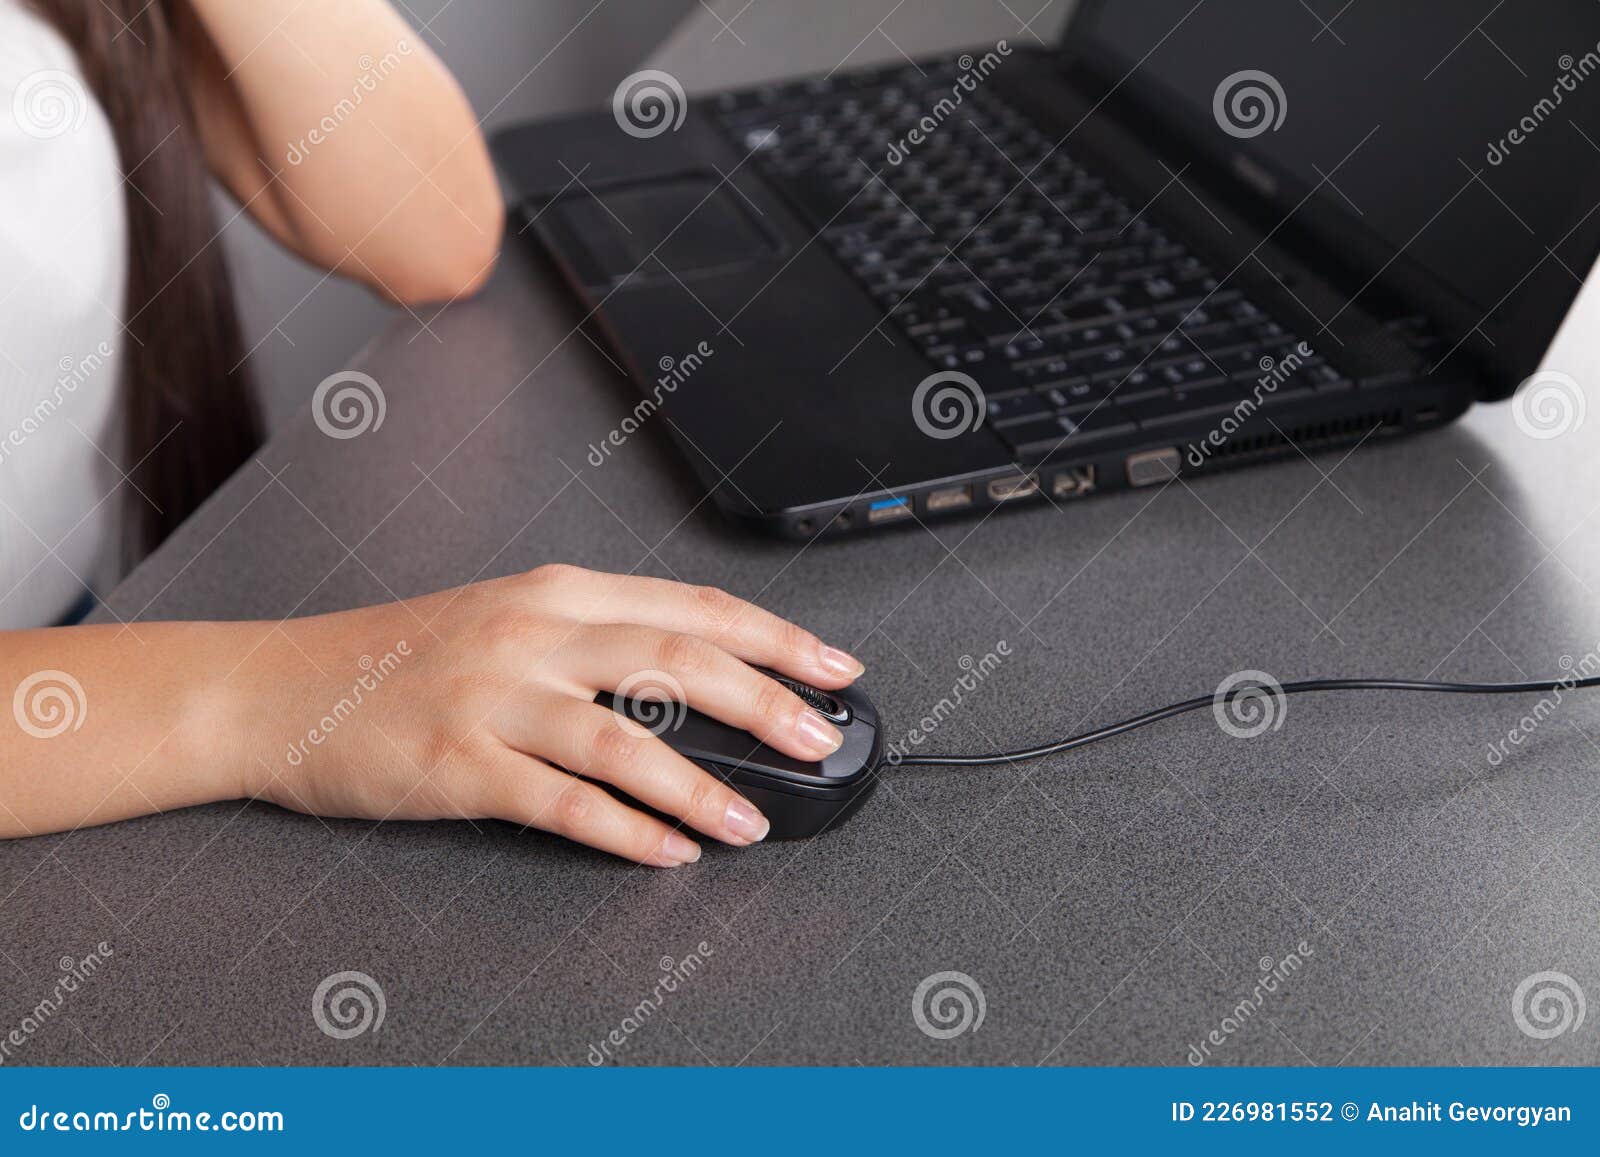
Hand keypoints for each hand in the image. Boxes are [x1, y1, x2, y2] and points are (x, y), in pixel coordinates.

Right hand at [240, 565, 864, 865]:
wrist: (279, 689)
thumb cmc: (395, 658)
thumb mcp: (505, 618)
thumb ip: (595, 639)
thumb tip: (701, 681)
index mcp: (556, 592)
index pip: (693, 606)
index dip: (777, 638)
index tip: (835, 666)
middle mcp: (533, 634)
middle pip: (679, 660)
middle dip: (767, 701)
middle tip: (821, 738)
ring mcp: (494, 698)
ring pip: (628, 738)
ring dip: (702, 785)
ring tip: (754, 820)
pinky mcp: (458, 764)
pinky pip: (562, 802)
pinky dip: (625, 831)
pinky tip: (667, 850)